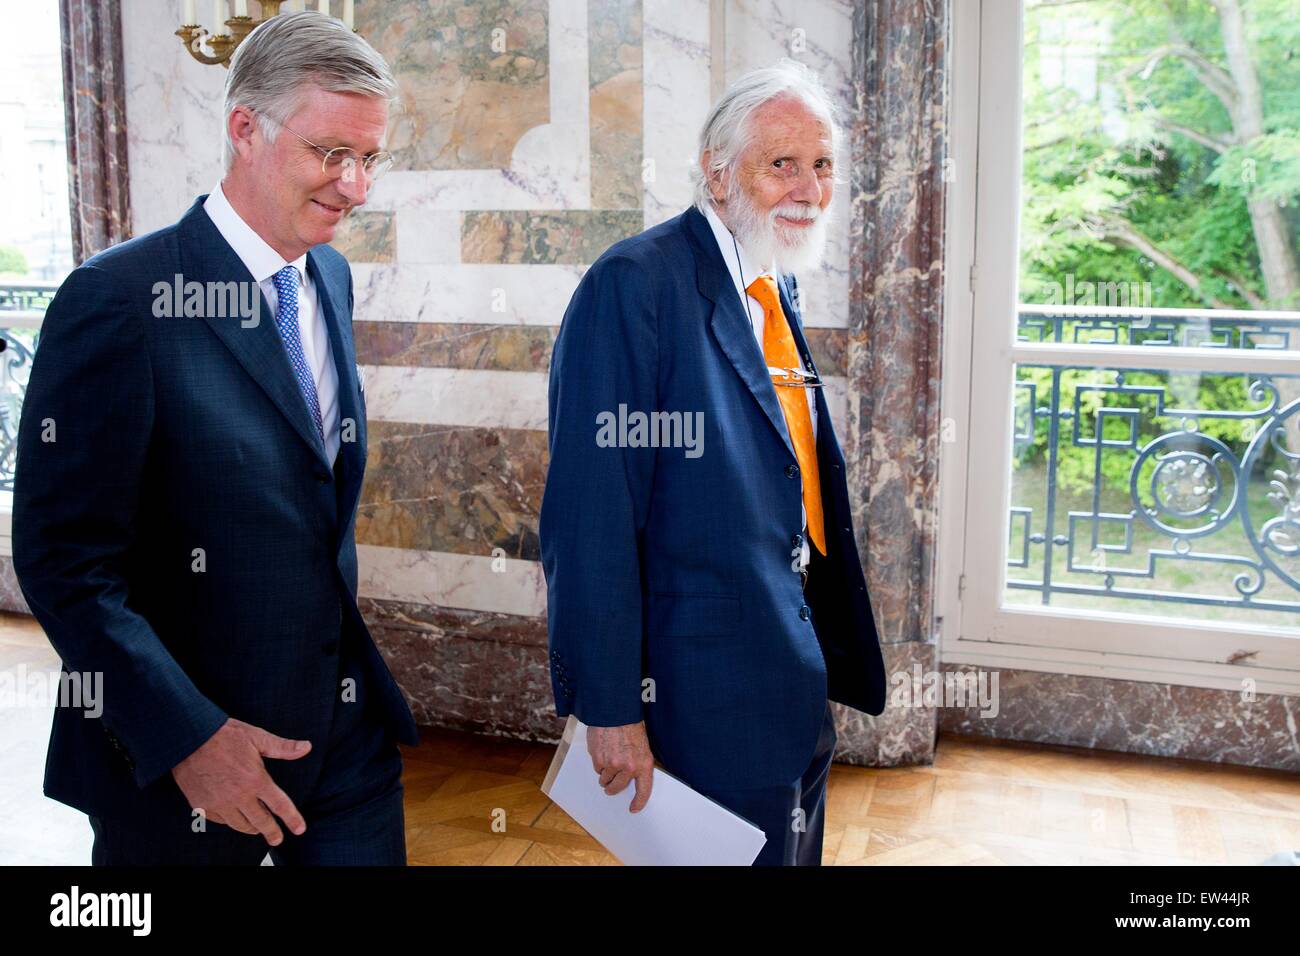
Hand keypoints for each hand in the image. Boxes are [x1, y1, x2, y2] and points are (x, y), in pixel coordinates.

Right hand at [171, 717, 311, 845]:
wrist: (189, 738)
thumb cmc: (225, 735)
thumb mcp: (257, 737)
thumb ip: (283, 747)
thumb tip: (307, 748)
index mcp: (255, 780)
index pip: (280, 805)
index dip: (292, 819)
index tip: (299, 829)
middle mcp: (239, 796)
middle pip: (261, 822)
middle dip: (272, 832)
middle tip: (277, 839)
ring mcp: (219, 803)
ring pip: (240, 825)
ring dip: (252, 829)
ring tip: (258, 830)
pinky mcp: (203, 806)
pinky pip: (221, 821)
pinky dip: (231, 822)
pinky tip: (235, 818)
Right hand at [586, 721, 654, 811]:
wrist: (616, 711)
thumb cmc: (630, 725)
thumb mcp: (642, 745)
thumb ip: (638, 762)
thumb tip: (632, 776)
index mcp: (644, 764)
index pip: (644, 790)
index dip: (639, 801)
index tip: (634, 808)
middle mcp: (629, 767)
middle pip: (617, 787)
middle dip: (612, 787)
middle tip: (609, 786)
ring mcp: (613, 764)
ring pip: (605, 779)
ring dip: (604, 773)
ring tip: (607, 758)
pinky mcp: (599, 759)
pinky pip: (597, 768)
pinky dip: (598, 762)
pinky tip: (602, 750)